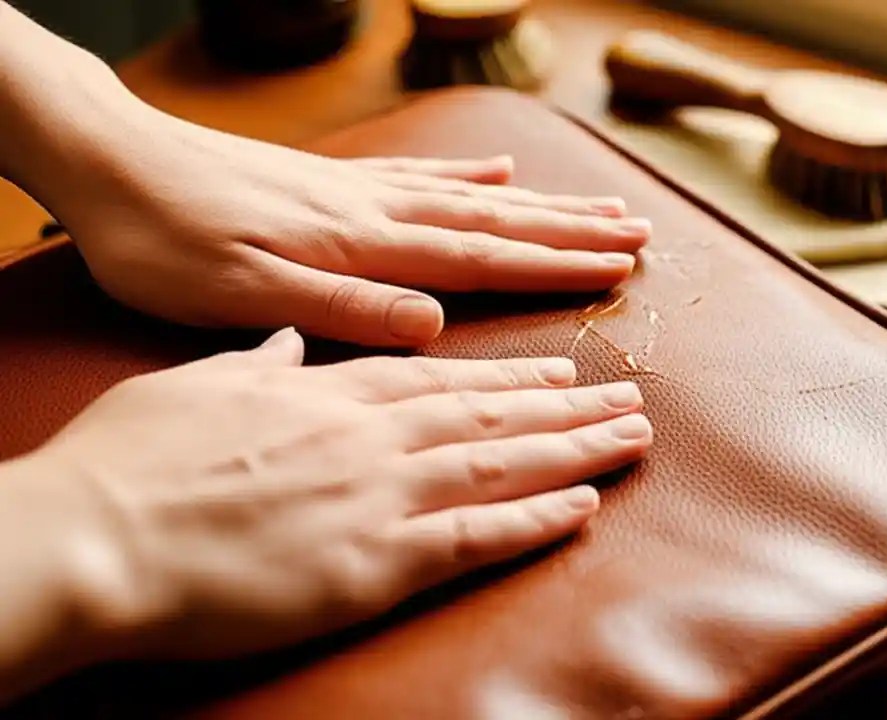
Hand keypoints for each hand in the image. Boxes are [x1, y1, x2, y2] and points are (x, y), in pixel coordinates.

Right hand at [10, 328, 650, 665]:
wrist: (100, 536)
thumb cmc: (135, 462)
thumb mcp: (202, 385)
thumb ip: (265, 360)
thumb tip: (295, 337)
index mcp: (330, 393)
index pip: (443, 378)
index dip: (511, 377)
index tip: (560, 372)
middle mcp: (372, 435)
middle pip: (492, 416)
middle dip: (568, 406)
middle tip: (630, 397)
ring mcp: (381, 496)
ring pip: (504, 465)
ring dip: (577, 450)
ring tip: (632, 437)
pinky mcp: (378, 563)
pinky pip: (477, 539)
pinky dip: (536, 521)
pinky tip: (584, 506)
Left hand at [30, 100, 650, 346]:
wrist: (110, 165)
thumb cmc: (169, 244)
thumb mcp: (243, 296)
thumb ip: (343, 310)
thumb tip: (434, 324)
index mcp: (364, 247)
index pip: (482, 259)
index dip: (555, 266)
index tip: (619, 269)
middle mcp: (377, 211)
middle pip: (497, 222)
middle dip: (573, 232)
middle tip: (640, 234)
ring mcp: (360, 190)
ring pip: (473, 198)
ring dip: (543, 205)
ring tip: (600, 206)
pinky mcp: (335, 180)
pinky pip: (422, 175)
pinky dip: (471, 175)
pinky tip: (502, 171)